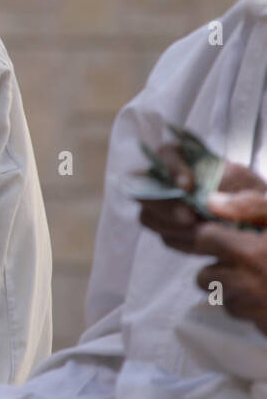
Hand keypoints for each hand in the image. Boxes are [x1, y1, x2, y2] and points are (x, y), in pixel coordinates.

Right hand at [137, 147, 265, 252]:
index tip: (187, 186)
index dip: (169, 169)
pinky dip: (184, 241)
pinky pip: (166, 237)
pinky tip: (205, 243)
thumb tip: (209, 202)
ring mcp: (163, 208)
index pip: (163, 154)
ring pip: (148, 216)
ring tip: (200, 231)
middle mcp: (166, 182)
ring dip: (171, 226)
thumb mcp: (247, 185)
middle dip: (164, 204)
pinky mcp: (170, 230)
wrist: (256, 217)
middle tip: (189, 218)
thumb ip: (230, 190)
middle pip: (143, 187)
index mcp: (185, 159)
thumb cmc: (249, 192)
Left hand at [192, 198, 266, 334]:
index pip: (203, 240)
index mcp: (251, 254)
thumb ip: (252, 206)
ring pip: (222, 298)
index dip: (213, 235)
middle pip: (203, 275)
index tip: (224, 234)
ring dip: (234, 289)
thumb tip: (212, 203)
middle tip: (245, 258)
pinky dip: (253, 308)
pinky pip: (245, 317)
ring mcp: (256, 311)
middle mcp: (247, 285)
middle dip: (219, 266)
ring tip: (264, 278)